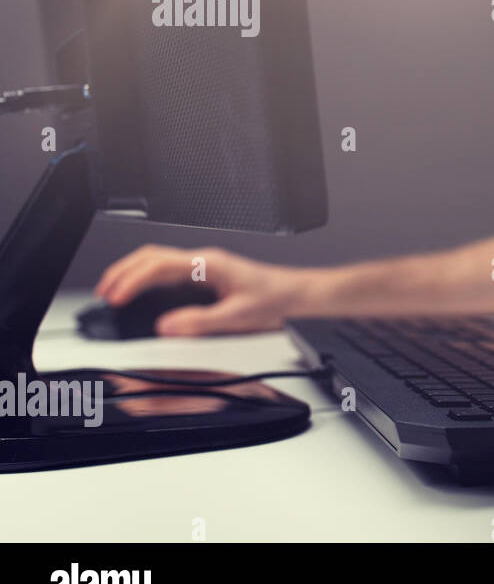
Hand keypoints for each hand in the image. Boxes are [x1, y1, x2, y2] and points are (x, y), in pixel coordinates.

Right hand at [93, 245, 315, 335]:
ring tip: (114, 291)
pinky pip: (169, 271)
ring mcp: (205, 266)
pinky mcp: (207, 276)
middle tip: (104, 293)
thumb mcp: (238, 317)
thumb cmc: (277, 300)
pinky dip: (148, 280)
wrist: (299, 296)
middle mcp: (204, 261)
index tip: (115, 296)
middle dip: (123, 272)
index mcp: (209, 265)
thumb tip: (167, 326)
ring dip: (133, 273)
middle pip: (152, 257)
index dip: (132, 280)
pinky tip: (142, 293)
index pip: (159, 265)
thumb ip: (201, 322)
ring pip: (158, 261)